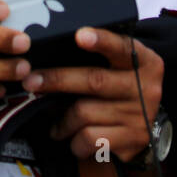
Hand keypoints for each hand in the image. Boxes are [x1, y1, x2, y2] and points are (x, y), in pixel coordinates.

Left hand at [22, 27, 162, 163]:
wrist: (146, 124)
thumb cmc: (119, 88)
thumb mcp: (118, 68)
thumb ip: (97, 59)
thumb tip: (46, 60)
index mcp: (144, 61)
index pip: (122, 47)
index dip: (101, 41)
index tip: (80, 36)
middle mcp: (146, 86)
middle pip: (94, 81)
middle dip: (57, 80)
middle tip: (31, 81)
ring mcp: (139, 114)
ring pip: (84, 113)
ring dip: (62, 120)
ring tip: (56, 123)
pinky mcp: (132, 140)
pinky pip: (89, 138)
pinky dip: (74, 140)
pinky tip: (73, 138)